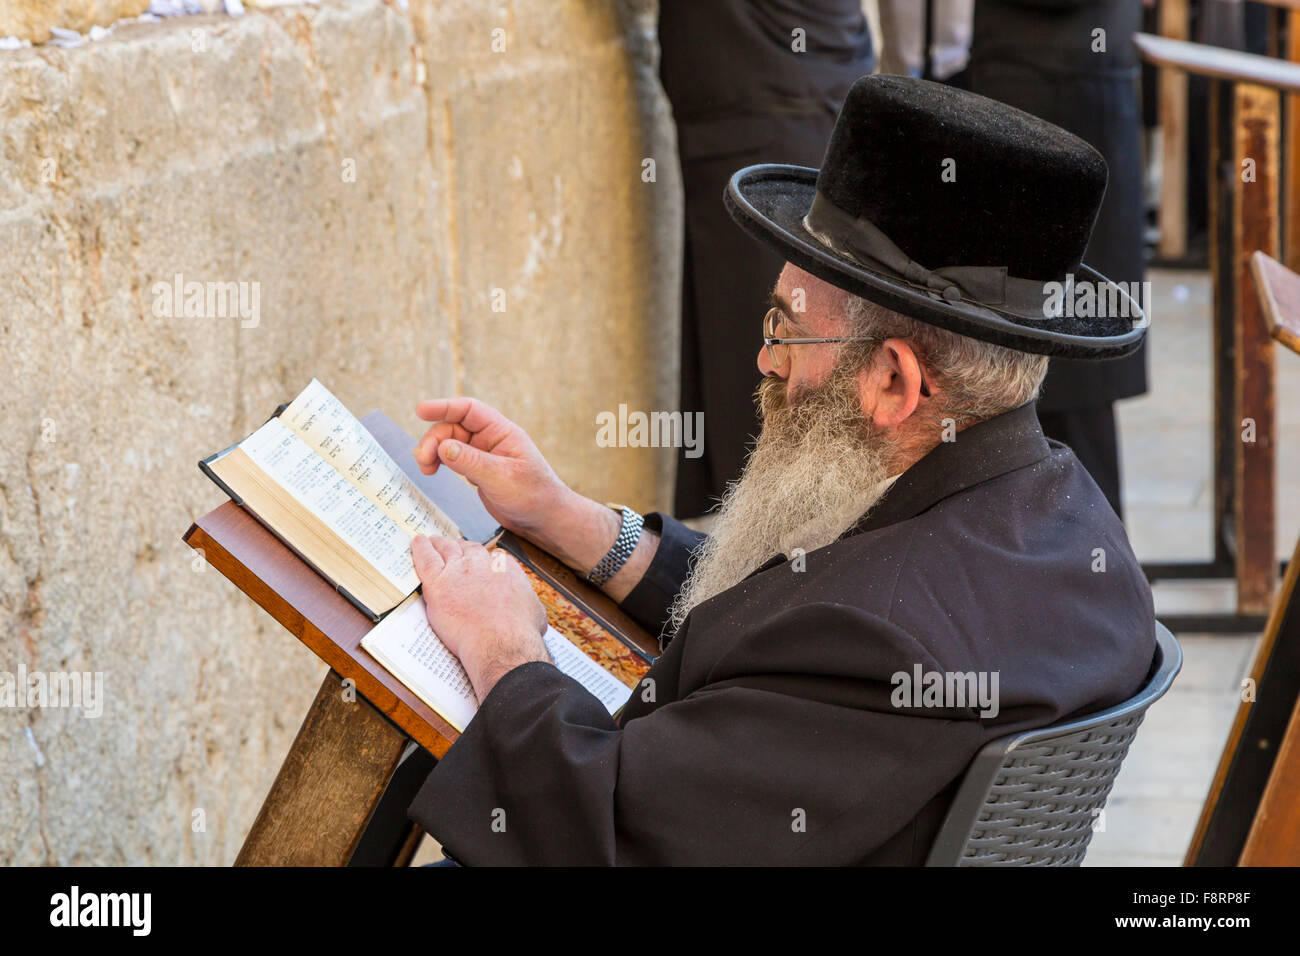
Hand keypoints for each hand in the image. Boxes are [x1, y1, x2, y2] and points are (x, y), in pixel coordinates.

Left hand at [411, 535, 549, 701]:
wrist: (502, 642)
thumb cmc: (520, 632)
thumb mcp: (535, 611)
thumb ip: (528, 602)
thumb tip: (529, 607)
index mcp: (504, 567)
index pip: (490, 557)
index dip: (481, 559)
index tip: (476, 563)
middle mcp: (481, 563)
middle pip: (466, 549)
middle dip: (459, 547)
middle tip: (452, 548)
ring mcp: (457, 571)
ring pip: (445, 549)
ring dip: (438, 543)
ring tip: (431, 541)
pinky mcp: (438, 583)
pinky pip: (425, 559)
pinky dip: (420, 548)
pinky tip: (417, 542)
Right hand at [413, 397, 569, 540]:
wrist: (544, 520)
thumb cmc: (535, 496)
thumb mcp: (502, 478)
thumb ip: (471, 462)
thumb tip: (443, 446)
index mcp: (503, 432)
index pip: (469, 410)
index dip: (444, 407)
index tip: (421, 411)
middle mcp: (492, 439)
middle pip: (453, 427)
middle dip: (434, 439)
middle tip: (423, 460)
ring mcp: (484, 455)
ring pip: (450, 443)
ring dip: (434, 451)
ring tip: (426, 468)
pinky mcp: (478, 470)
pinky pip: (453, 458)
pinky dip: (440, 462)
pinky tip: (432, 471)